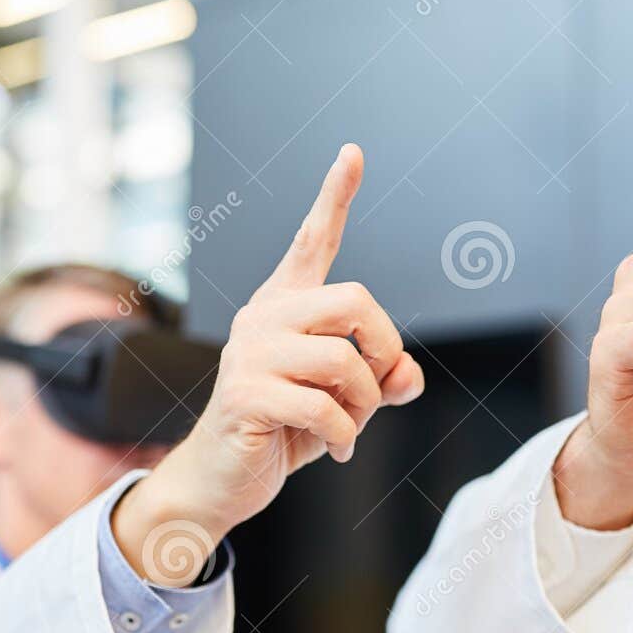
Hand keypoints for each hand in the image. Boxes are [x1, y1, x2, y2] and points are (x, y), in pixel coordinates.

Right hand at [113, 144, 423, 584]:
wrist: (224, 479)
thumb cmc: (285, 431)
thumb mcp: (346, 402)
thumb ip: (381, 380)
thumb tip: (408, 374)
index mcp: (285, 305)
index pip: (312, 240)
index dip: (334, 196)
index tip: (353, 153)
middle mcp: (264, 316)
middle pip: (354, 300)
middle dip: (382, 349)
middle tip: (376, 388)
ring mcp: (250, 352)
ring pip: (344, 360)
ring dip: (364, 405)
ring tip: (351, 427)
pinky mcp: (246, 393)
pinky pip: (326, 409)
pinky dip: (345, 437)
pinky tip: (337, 450)